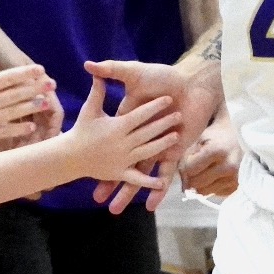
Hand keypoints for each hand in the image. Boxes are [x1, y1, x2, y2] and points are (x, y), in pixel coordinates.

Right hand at [0, 40, 56, 148]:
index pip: (8, 77)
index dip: (26, 73)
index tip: (41, 69)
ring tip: (46, 102)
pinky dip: (20, 128)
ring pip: (14, 112)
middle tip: (52, 84)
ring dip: (32, 107)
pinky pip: (5, 132)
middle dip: (36, 88)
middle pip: (16, 94)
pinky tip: (31, 125)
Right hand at [83, 59, 221, 208]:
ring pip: (140, 173)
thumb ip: (111, 71)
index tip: (83, 171)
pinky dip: (160, 186)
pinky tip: (153, 202)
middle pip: (123, 163)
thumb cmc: (160, 76)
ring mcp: (156, 148)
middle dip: (111, 184)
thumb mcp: (132, 73)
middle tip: (97, 201)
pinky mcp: (173, 152)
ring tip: (117, 209)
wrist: (189, 83)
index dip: (97, 156)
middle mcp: (139, 139)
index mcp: (126, 123)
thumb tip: (87, 65)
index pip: (108, 145)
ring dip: (130, 192)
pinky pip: (165, 171)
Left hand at [179, 112, 241, 196]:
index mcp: (217, 151)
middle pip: (196, 183)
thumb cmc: (217, 136)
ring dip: (200, 183)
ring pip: (204, 191)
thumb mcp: (199, 139)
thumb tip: (183, 184)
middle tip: (196, 166)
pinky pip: (214, 193)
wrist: (240, 138)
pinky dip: (211, 186)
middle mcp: (229, 167)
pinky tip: (215, 174)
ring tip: (205, 170)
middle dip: (191, 176)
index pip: (190, 169)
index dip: (185, 165)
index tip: (190, 158)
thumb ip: (187, 158)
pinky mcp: (236, 187)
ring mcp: (234, 179)